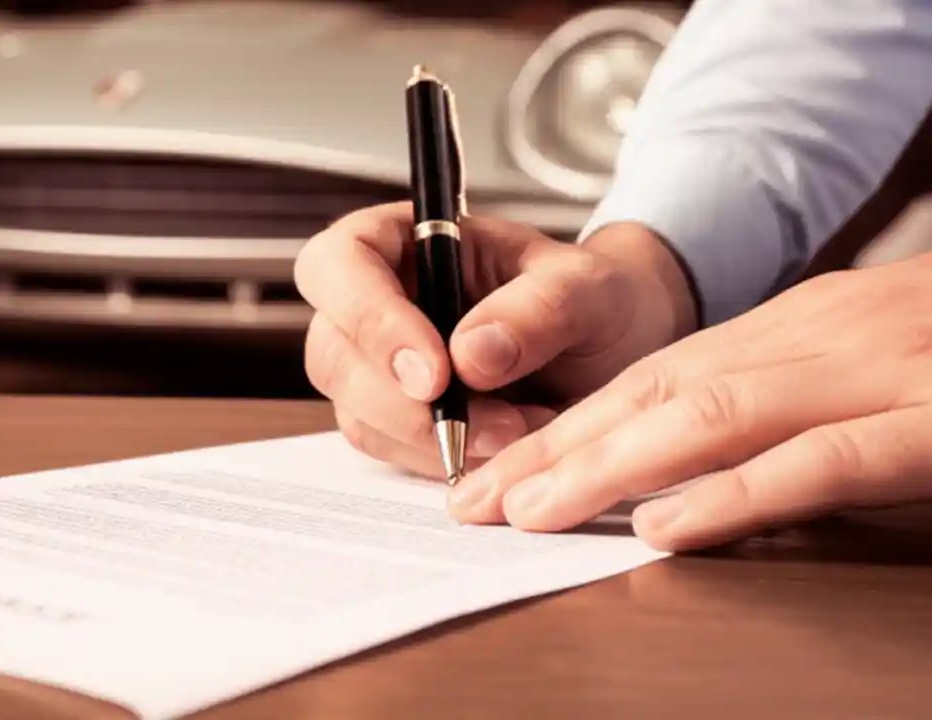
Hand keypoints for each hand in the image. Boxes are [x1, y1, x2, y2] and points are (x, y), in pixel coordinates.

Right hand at [294, 202, 696, 479]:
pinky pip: (390, 451)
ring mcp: (374, 366)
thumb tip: (471, 355)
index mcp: (400, 239)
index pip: (338, 265)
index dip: (370, 320)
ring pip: (357, 413)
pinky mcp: (392, 421)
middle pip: (333, 353)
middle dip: (404, 402)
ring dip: (431, 440)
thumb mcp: (588, 288)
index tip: (434, 373)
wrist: (610, 351)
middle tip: (493, 425)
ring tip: (519, 431)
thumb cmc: (590, 298)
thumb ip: (538, 308)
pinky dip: (442, 460)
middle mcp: (373, 302)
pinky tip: (501, 448)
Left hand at [448, 253, 931, 550]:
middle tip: (478, 504)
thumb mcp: (852, 375)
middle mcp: (817, 339)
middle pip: (657, 394)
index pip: (650, 379)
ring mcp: (877, 372)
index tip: (495, 477)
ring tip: (533, 511)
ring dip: (611, 467)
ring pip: (715, 415)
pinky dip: (741, 491)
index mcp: (792, 330)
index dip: (564, 431)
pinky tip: (669, 523)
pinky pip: (826, 457)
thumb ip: (772, 419)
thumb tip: (675, 486)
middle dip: (558, 452)